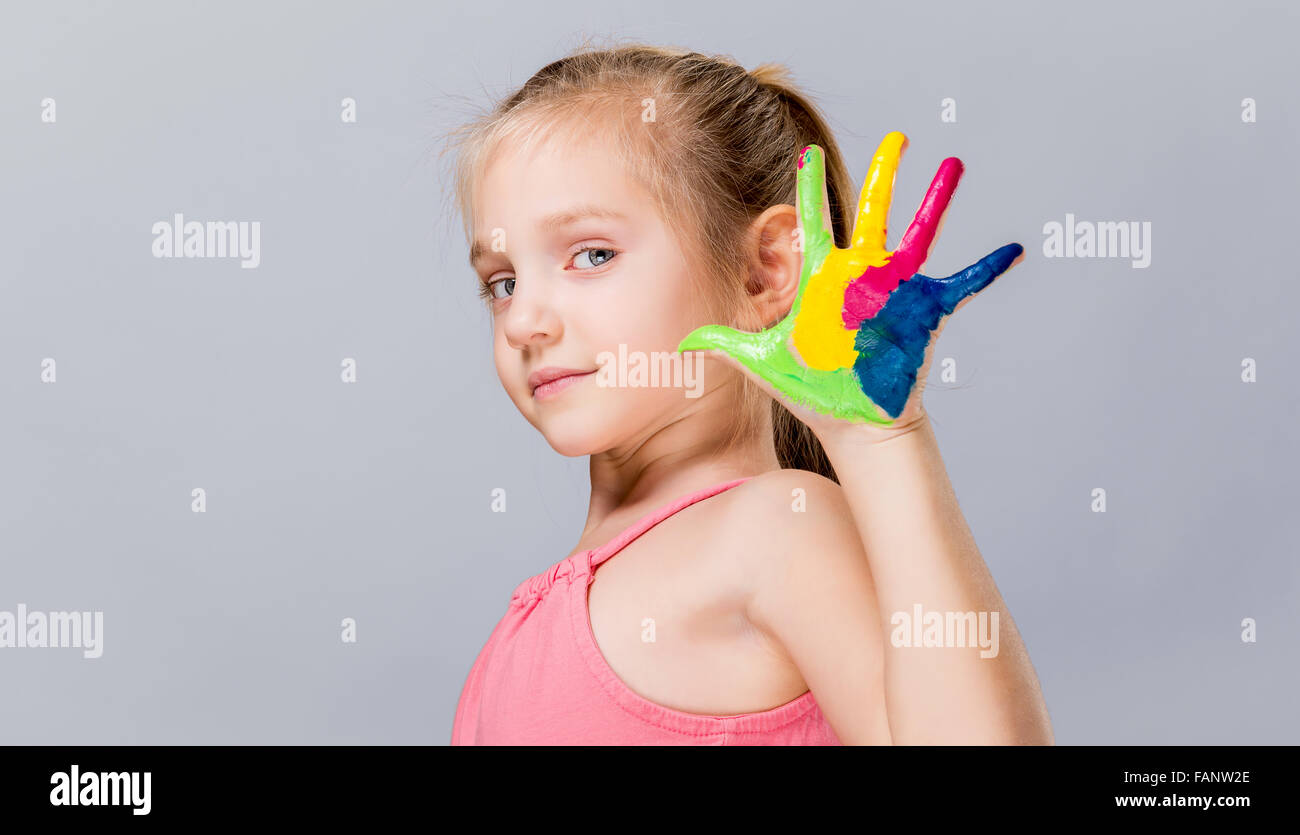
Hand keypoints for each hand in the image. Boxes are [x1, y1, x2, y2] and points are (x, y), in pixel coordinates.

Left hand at [677, 132, 1024, 436]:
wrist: (853, 422)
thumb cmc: (809, 391)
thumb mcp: (762, 363)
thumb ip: (723, 343)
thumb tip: (678, 342)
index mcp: (823, 279)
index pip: (812, 222)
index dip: (807, 188)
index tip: (803, 153)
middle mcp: (861, 275)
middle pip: (872, 212)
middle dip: (884, 173)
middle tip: (896, 136)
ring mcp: (896, 290)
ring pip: (920, 233)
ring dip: (938, 200)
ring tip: (953, 164)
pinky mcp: (925, 311)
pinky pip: (962, 285)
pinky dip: (987, 269)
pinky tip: (1013, 250)